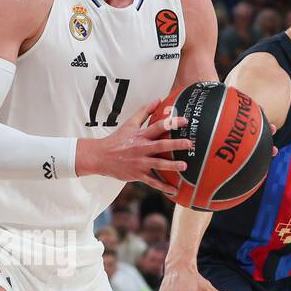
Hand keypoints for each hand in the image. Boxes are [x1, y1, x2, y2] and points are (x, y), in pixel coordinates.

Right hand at [75, 97, 191, 194]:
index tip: (185, 121)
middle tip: (189, 144)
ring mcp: (140, 163)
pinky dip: (163, 187)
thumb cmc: (117, 140)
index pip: (158, 127)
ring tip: (184, 166)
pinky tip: (173, 190)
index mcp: (141, 135)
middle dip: (176, 144)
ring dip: (172, 166)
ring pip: (158, 164)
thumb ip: (144, 112)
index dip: (171, 123)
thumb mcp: (130, 124)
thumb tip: (158, 100)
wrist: (100, 157)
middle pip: (161, 146)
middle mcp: (141, 149)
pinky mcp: (137, 175)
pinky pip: (152, 182)